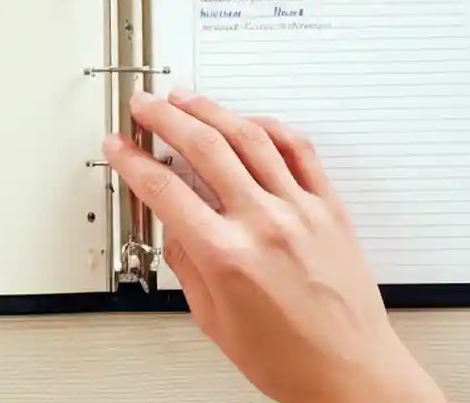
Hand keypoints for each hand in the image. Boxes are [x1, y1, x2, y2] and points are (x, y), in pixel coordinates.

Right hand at [102, 89, 444, 402]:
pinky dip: (269, 126)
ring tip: (186, 98)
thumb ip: (186, 264)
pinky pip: (298, 150)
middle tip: (144, 105)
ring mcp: (300, 209)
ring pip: (249, 136)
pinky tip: (248, 121)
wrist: (350, 370)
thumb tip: (172, 224)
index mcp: (226, 255)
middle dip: (164, 117)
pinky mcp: (330, 207)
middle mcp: (264, 224)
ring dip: (210, 109)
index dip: (133, 161)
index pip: (165, 189)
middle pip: (203, 146)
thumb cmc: (288, 358)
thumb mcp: (212, 319)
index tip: (119, 147)